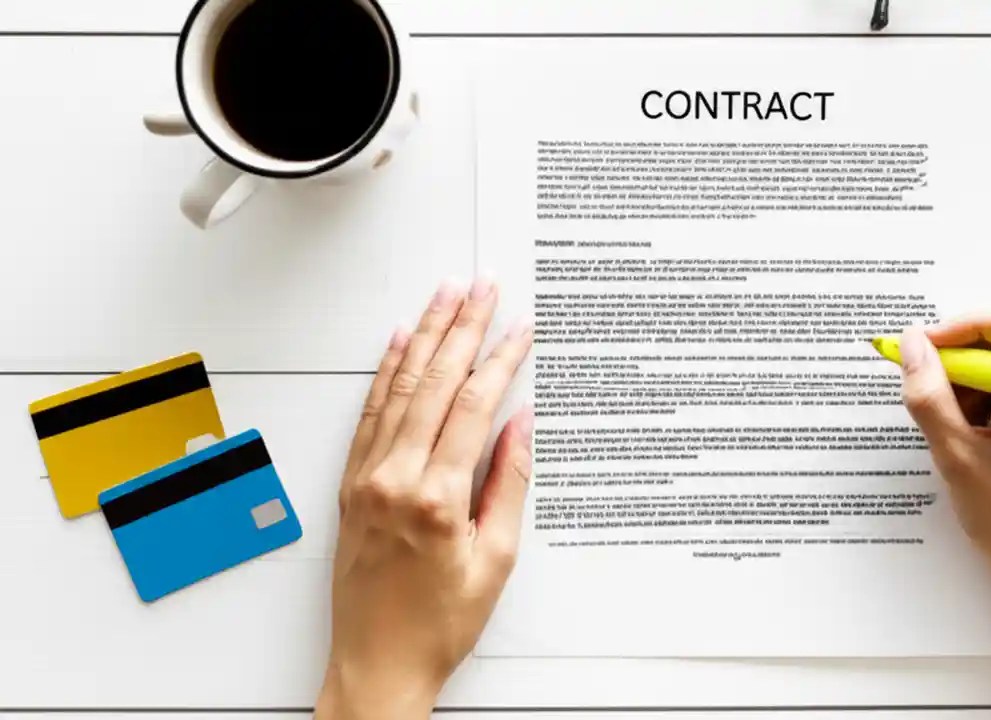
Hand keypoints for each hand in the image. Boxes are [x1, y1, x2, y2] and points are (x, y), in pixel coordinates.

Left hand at [316, 278, 533, 719]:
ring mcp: (366, 478)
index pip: (473, 406)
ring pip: (399, 388)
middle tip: (482, 285)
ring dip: (424, 335)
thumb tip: (520, 426)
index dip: (500, 359)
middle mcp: (394, 478)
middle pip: (434, 382)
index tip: (520, 328)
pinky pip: (369, 414)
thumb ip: (508, 484)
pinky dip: (385, 373)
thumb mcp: (495, 560)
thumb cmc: (436, 624)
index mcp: (436, 497)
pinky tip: (398, 343)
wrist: (377, 663)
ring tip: (444, 296)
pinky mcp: (351, 484)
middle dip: (462, 326)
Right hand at [896, 307, 990, 586]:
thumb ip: (929, 395)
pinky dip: (985, 391)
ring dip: (974, 372)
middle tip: (930, 371)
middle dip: (968, 346)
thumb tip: (912, 345)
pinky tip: (969, 427)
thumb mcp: (956, 454)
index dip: (969, 322)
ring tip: (953, 416)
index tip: (927, 344)